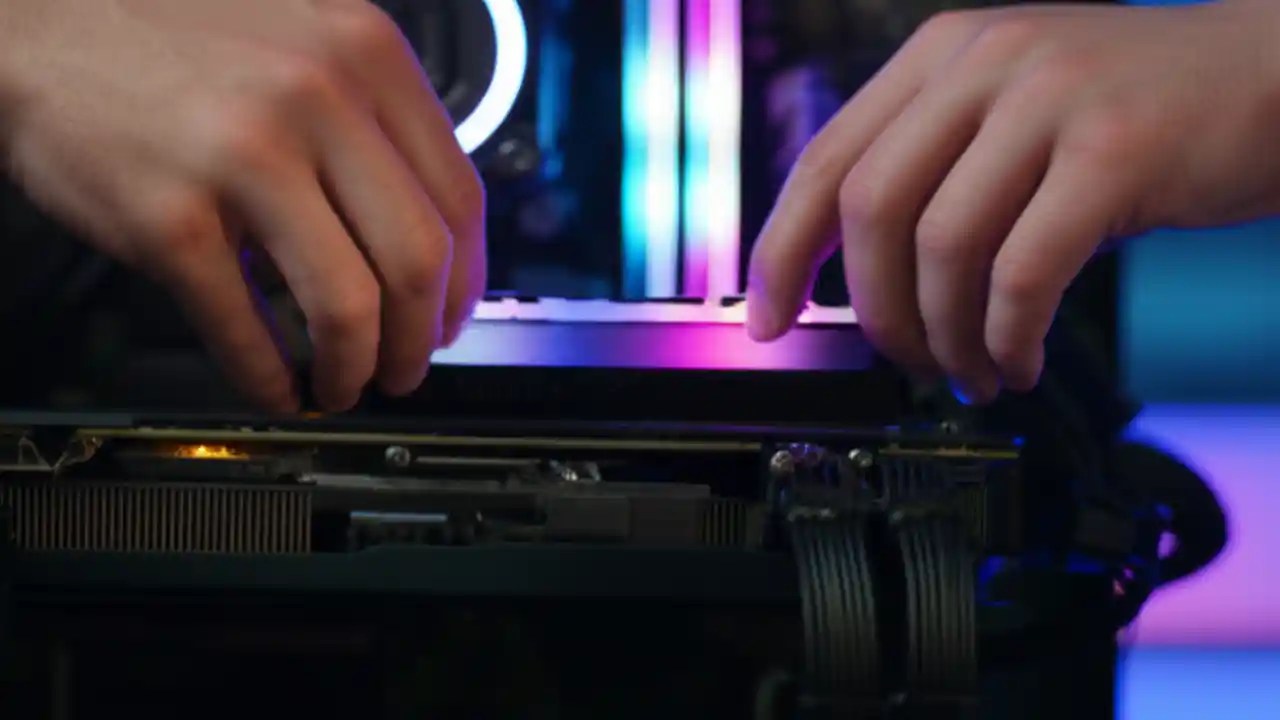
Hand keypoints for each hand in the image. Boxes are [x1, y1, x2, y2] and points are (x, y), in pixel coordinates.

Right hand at [0, 0, 484, 411]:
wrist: (37, 14)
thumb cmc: (170, 34)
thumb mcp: (304, 37)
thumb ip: (371, 120)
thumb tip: (423, 237)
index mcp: (368, 56)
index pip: (460, 200)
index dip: (464, 284)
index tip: (450, 320)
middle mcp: (319, 99)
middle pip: (418, 262)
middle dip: (419, 342)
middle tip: (405, 370)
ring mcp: (244, 156)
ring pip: (348, 305)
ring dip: (354, 369)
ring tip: (341, 383)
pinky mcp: (169, 214)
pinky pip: (243, 327)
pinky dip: (269, 378)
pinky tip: (274, 388)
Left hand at [747, 0, 1279, 402]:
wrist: (1271, 74)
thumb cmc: (1132, 117)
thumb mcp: (1010, 118)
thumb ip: (934, 172)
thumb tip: (856, 279)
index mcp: (939, 57)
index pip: (825, 162)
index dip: (783, 251)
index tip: (769, 319)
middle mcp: (983, 64)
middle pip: (870, 210)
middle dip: (875, 312)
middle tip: (907, 363)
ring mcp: (1050, 98)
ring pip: (942, 247)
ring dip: (945, 337)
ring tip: (974, 372)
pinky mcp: (1116, 149)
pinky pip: (1023, 272)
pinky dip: (1007, 337)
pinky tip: (1017, 360)